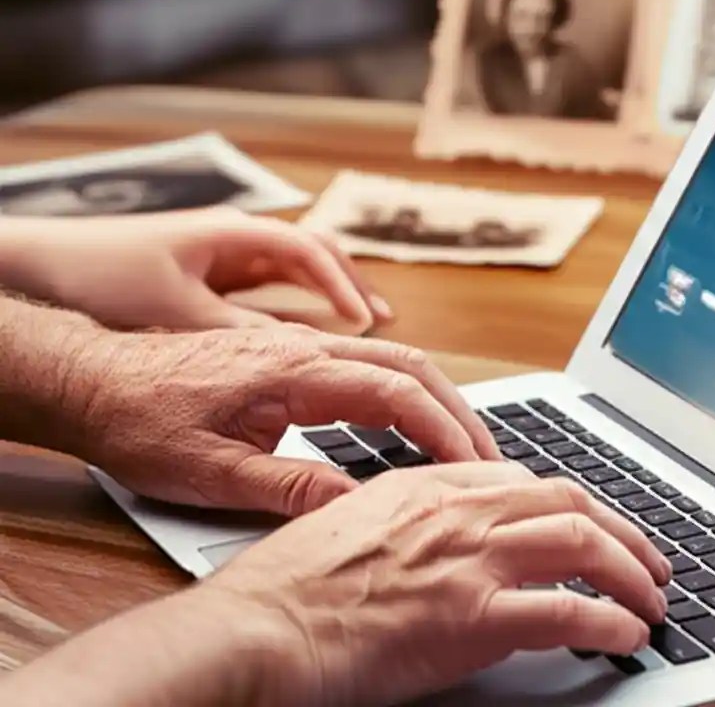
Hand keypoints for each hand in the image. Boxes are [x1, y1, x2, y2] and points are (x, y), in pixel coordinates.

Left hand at [0, 207, 391, 331]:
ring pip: (297, 270)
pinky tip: (312, 331)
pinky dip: (302, 307)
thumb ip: (245, 333)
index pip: (310, 252)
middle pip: (316, 254)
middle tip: (385, 323)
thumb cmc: (99, 277)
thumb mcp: (178, 313)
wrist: (36, 265)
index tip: (370, 322)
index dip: (345, 287)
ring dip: (333, 294)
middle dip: (354, 285)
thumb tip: (301, 351)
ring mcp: (222, 258)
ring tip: (367, 326)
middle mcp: (234, 239)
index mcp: (232, 234)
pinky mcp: (209, 280)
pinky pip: (272, 289)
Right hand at [0, 465, 670, 706]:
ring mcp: (466, 560)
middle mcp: (455, 510)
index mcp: (426, 487)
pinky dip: (609, 620)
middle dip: (622, 531)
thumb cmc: (283, 593)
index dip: (574, 503)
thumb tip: (446, 544)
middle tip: (648, 562)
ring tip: (653, 602)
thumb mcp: (351, 529)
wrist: (250, 632)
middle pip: (568, 500)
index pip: (524, 479)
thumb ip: (409, 524)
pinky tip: (626, 635)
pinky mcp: (469, 617)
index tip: (595, 526)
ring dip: (631, 574)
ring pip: (582, 543)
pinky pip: (566, 610)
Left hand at [65, 323, 501, 515]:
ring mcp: (298, 345)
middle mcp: (304, 347)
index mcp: (292, 371)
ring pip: (393, 357)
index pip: (396, 392)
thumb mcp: (209, 474)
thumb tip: (357, 502)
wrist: (91, 381)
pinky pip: (367, 362)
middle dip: (460, 410)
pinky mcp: (289, 353)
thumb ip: (289, 487)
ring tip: (464, 442)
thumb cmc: (140, 422)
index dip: (444, 429)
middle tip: (491, 456)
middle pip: (411, 364)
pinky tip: (410, 420)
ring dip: (437, 397)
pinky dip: (406, 389)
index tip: (474, 466)